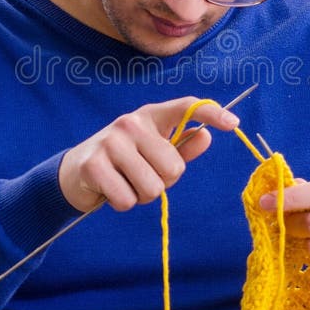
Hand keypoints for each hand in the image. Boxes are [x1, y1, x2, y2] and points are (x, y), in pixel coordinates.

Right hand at [59, 97, 239, 212]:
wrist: (75, 172)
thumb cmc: (123, 161)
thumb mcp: (153, 151)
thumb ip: (181, 147)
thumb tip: (207, 138)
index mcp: (150, 116)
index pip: (185, 107)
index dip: (211, 113)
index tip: (234, 124)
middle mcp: (131, 123)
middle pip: (173, 168)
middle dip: (162, 182)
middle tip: (141, 176)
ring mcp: (111, 142)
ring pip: (151, 188)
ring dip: (141, 196)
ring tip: (125, 183)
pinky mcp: (93, 165)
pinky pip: (127, 199)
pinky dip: (122, 203)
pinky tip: (110, 190)